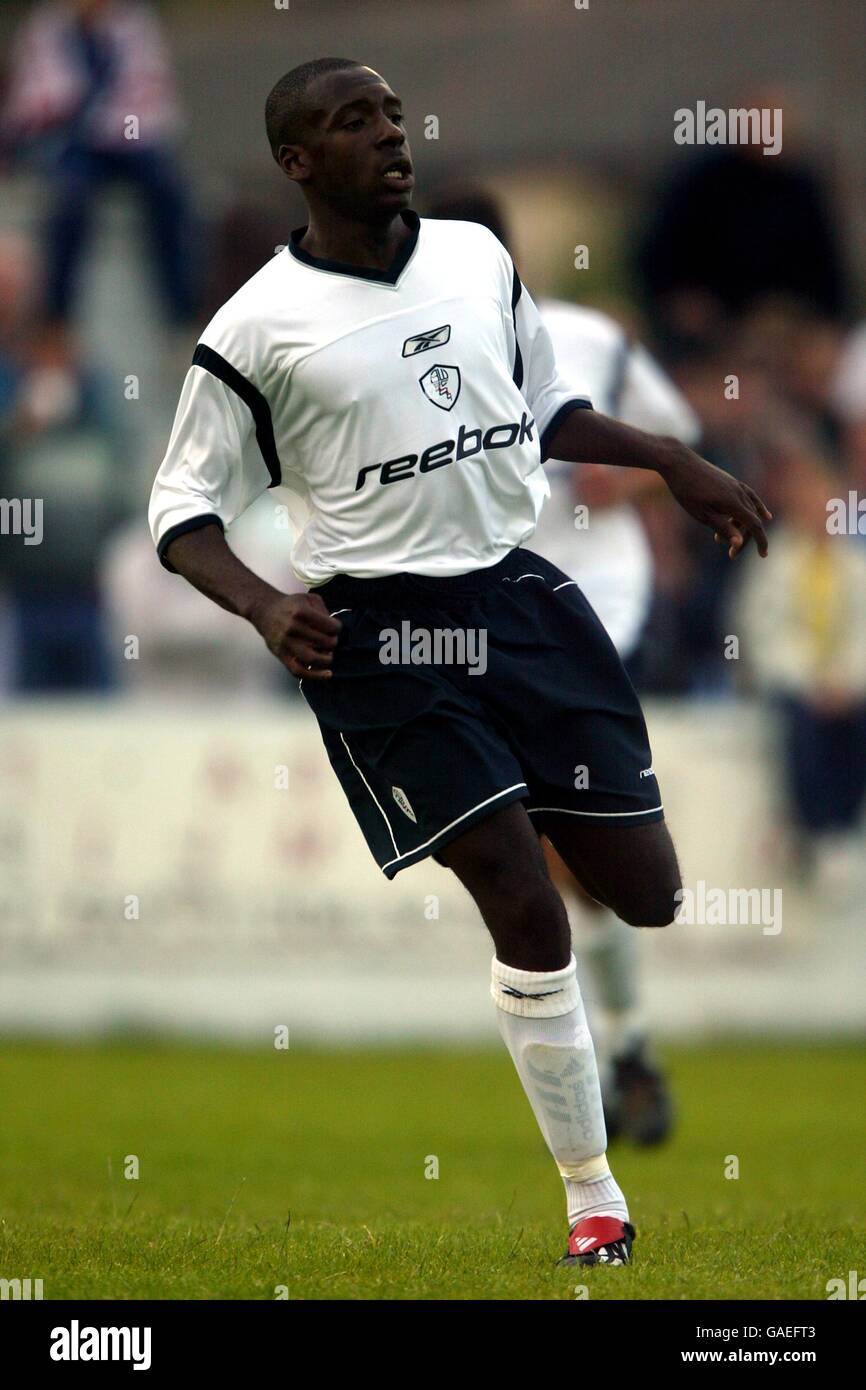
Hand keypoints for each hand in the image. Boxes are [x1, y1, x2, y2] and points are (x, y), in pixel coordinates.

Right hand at [250, 592, 342, 679]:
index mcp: (301, 612)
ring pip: (312, 659)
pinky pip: (298, 671)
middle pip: (325, 643)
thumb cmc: (291, 605)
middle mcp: (293, 627)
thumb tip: (334, 630)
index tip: (334, 628)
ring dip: (327, 660)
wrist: (265, 611)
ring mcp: (286, 643)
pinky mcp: (281, 655)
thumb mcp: (309, 598)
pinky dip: (314, 676)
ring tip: (328, 655)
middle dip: (333, 643)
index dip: (337, 628)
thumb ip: (324, 611)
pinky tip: (327, 674)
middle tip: (331, 640)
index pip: (331, 627)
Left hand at [660, 443, 771, 557]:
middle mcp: (739, 493)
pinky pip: (750, 497)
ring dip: (741, 528)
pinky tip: (765, 514)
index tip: (764, 555)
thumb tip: (739, 543)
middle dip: (744, 539)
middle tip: (730, 554)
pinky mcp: (732, 481)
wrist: (679, 462)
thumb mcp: (702, 514)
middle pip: (751, 520)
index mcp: (733, 503)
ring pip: (749, 510)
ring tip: (720, 540)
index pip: (754, 525)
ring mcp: (737, 485)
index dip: (760, 541)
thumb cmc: (687, 490)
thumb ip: (723, 528)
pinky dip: (758, 508)